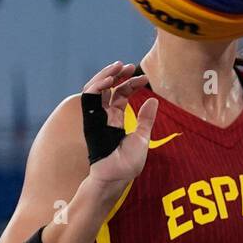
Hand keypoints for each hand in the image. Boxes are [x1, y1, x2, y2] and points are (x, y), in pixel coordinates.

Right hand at [82, 61, 158, 186]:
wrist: (117, 177)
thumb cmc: (128, 163)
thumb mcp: (143, 137)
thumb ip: (146, 119)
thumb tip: (154, 100)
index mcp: (116, 119)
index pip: (120, 95)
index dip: (130, 84)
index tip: (144, 78)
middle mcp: (104, 116)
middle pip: (107, 89)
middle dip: (117, 75)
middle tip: (129, 66)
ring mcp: (96, 118)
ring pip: (95, 89)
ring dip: (106, 75)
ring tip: (119, 66)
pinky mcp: (90, 121)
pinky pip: (89, 99)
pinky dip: (97, 86)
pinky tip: (110, 79)